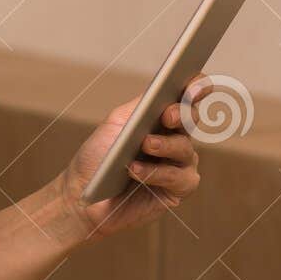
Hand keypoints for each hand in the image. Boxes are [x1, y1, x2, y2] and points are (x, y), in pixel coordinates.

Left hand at [54, 75, 210, 240]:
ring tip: (145, 145)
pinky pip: (178, 177)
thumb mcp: (116, 124)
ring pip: (185, 148)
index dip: (197, 87)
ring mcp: (180, 164)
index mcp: (161, 117)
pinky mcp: (178, 189)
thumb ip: (141, 106)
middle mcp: (176, 137)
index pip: (187, 97)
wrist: (83, 193)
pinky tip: (136, 171)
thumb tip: (163, 89)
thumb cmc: (99, 157)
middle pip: (191, 118)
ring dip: (164, 146)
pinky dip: (156, 173)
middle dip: (182, 114)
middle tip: (167, 115)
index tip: (193, 85)